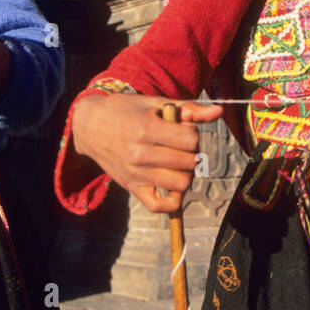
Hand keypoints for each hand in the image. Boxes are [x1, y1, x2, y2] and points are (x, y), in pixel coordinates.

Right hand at [71, 92, 224, 212]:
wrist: (90, 126)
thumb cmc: (125, 110)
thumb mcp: (154, 104)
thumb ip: (188, 109)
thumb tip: (219, 112)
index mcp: (146, 129)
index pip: (191, 139)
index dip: (192, 133)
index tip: (181, 128)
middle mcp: (140, 154)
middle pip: (189, 162)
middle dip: (191, 152)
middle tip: (179, 144)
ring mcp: (136, 174)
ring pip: (181, 184)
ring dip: (186, 173)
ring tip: (176, 162)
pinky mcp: (131, 188)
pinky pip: (159, 206)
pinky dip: (172, 201)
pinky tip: (172, 185)